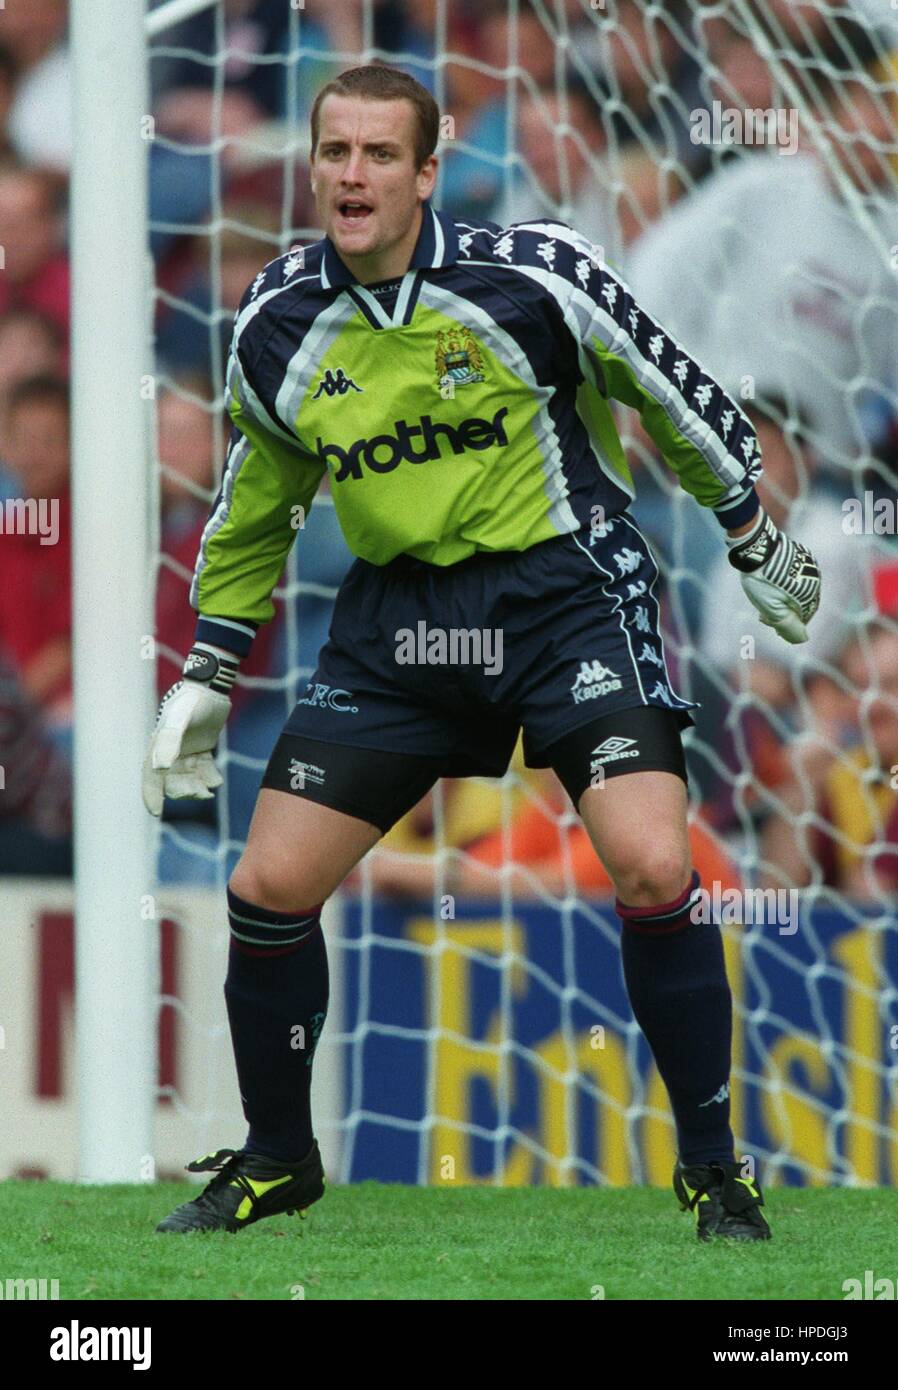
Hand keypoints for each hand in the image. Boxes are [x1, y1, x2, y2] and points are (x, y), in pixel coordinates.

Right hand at [142, 646, 236, 815]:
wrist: (211, 688)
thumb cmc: (192, 700)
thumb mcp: (181, 718)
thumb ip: (171, 740)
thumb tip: (161, 767)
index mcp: (159, 746)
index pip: (151, 776)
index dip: (151, 795)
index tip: (155, 813)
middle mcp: (170, 751)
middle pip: (172, 781)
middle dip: (184, 791)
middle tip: (200, 793)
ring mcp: (186, 751)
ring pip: (189, 778)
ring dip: (198, 787)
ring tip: (211, 789)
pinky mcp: (201, 749)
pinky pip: (203, 770)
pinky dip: (209, 778)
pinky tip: (217, 781)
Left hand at [727, 509, 820, 643]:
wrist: (755, 547)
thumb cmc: (762, 580)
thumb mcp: (772, 609)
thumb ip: (788, 626)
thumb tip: (803, 639)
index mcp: (810, 594)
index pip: (803, 619)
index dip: (788, 627)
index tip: (772, 628)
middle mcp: (814, 580)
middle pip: (801, 605)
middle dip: (783, 614)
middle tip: (764, 617)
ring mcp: (808, 566)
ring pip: (797, 591)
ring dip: (783, 600)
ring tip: (764, 601)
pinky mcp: (801, 556)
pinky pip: (795, 576)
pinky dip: (784, 585)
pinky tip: (770, 586)